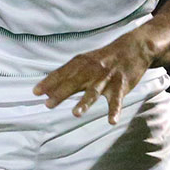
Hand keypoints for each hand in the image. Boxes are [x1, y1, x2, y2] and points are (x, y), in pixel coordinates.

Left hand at [32, 30, 155, 123]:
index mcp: (82, 63)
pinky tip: (111, 121)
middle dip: (61, 93)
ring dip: (85, 102)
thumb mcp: (86, 61)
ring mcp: (107, 78)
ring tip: (75, 114)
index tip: (36, 92)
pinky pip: (117, 100)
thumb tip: (48, 90)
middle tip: (48, 104)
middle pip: (74, 82)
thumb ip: (69, 74)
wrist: (134, 48)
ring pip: (94, 91)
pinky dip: (115, 111)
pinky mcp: (122, 86)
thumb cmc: (105, 58)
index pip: (62, 73)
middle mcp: (93, 69)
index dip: (49, 82)